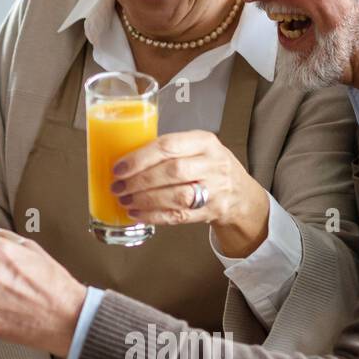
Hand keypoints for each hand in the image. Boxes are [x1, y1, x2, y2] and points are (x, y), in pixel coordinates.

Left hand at [111, 130, 269, 257]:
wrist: (241, 194)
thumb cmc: (208, 167)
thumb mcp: (196, 148)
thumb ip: (169, 150)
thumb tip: (124, 159)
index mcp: (205, 142)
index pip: (169, 145)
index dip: (140, 158)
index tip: (119, 167)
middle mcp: (213, 164)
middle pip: (172, 171)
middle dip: (140, 181)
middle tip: (118, 186)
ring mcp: (216, 189)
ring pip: (177, 196)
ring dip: (145, 200)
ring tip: (125, 200)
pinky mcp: (212, 211)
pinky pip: (179, 216)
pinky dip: (154, 216)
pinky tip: (138, 214)